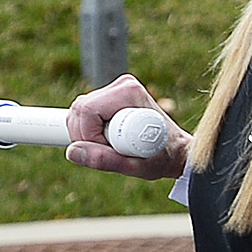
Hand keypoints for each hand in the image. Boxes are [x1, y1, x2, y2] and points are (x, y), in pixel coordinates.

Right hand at [64, 74, 186, 180]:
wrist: (177, 152)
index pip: (87, 111)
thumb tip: (73, 151)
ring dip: (86, 134)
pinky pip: (84, 114)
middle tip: (108, 151)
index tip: (107, 151)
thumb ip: (103, 159)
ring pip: (79, 112)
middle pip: (79, 109)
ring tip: (112, 146)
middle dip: (84, 136)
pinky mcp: (112, 96)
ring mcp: (117, 89)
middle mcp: (123, 85)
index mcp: (129, 93)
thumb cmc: (161, 158)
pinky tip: (107, 139)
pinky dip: (88, 131)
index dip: (88, 136)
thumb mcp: (133, 165)